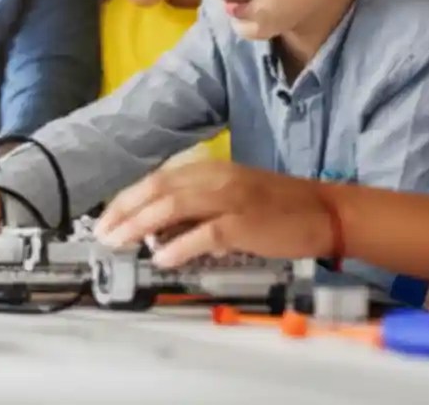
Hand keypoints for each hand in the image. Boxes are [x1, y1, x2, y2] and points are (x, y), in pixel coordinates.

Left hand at [94, 160, 334, 267]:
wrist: (325, 210)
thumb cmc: (277, 206)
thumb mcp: (230, 196)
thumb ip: (195, 208)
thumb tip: (158, 230)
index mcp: (209, 169)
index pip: (156, 180)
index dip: (127, 200)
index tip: (106, 220)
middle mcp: (215, 178)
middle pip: (157, 190)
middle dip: (125, 212)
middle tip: (103, 235)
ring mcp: (230, 199)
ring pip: (173, 207)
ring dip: (141, 226)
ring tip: (121, 243)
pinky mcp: (245, 224)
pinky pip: (204, 234)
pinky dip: (179, 246)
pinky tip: (163, 258)